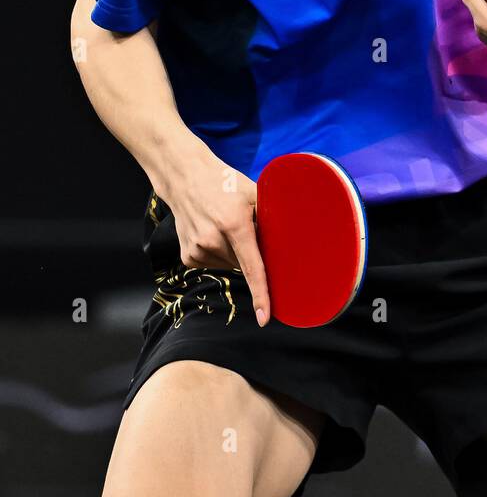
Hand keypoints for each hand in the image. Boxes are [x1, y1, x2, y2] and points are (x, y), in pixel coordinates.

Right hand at [159, 141, 270, 324]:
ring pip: (230, 265)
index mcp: (234, 225)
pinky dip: (219, 253)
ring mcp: (197, 250)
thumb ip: (271, 217)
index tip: (265, 318)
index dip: (261, 294)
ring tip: (224, 224)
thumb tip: (291, 243)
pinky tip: (212, 232)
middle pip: (244, 264)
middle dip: (251, 253)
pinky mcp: (188, 256)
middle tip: (244, 227)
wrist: (185, 178)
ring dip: (234, 252)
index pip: (252, 268)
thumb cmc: (225, 183)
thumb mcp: (254, 193)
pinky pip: (215, 263)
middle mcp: (213, 240)